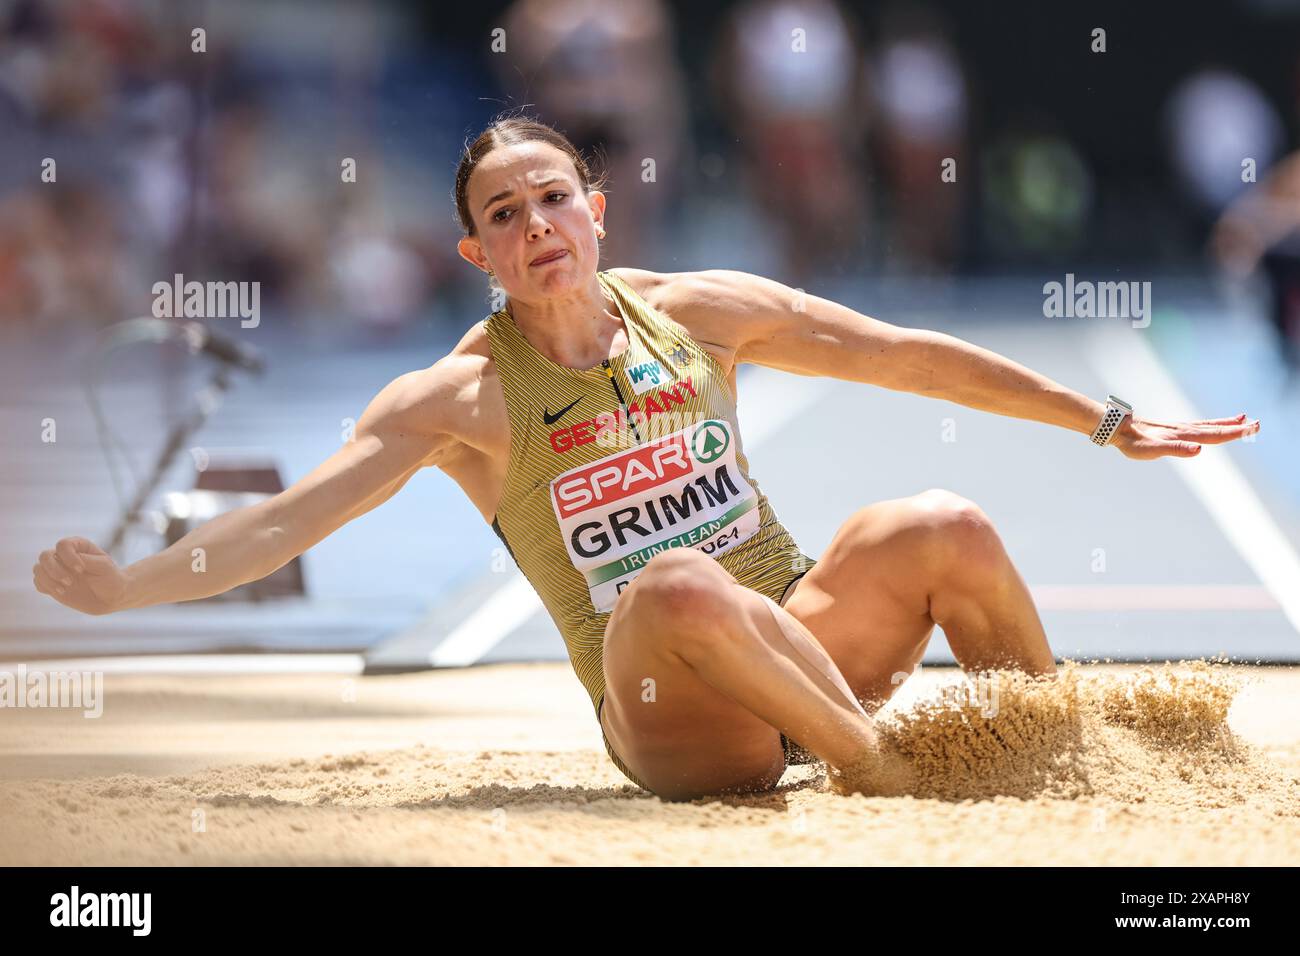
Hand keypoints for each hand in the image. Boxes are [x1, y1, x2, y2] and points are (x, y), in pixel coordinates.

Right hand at [32, 537, 127, 615]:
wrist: (111, 597)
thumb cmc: (110, 578)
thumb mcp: (104, 567)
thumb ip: (86, 560)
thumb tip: (66, 559)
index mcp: (78, 546)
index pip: (63, 545)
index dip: (68, 557)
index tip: (81, 569)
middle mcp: (64, 556)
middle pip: (44, 556)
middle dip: (54, 569)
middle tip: (69, 582)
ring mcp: (57, 570)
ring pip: (38, 569)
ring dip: (48, 580)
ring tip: (65, 589)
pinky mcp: (52, 584)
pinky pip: (38, 583)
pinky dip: (46, 587)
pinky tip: (62, 592)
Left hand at [1111, 412, 1259, 460]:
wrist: (1117, 427)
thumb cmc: (1133, 441)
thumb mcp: (1153, 449)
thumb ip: (1176, 450)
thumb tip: (1199, 450)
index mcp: (1184, 435)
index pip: (1214, 435)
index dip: (1234, 433)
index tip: (1253, 428)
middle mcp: (1184, 429)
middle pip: (1216, 429)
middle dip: (1237, 428)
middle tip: (1258, 424)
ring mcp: (1179, 428)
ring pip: (1208, 425)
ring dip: (1227, 423)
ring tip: (1244, 419)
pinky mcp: (1172, 429)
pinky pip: (1198, 426)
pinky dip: (1211, 424)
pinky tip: (1213, 424)